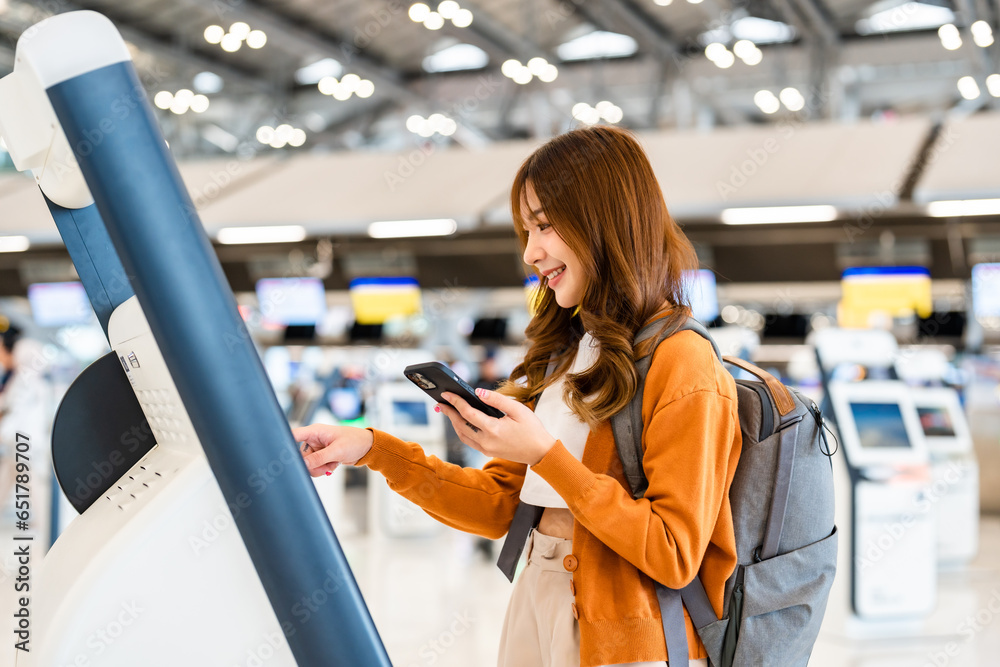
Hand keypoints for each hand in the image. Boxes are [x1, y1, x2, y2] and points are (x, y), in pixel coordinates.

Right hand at [293, 424, 373, 476]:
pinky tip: (333, 465)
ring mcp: (317, 448)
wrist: (367, 447)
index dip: (286, 445)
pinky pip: (315, 467)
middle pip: (299, 456)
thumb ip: (319, 458)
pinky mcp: (321, 456)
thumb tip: (304, 465)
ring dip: (319, 468)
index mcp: (315, 431)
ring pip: (308, 464)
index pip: (293, 435)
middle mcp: (313, 439)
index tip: (284, 458)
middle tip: (324, 467)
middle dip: (311, 465)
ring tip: (331, 465)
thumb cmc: (355, 441)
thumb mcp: (337, 451)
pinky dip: (323, 469)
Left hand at [438, 388, 556, 465]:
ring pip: (462, 435)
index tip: (446, 393)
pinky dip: (462, 430)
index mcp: (493, 430)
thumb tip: (478, 392)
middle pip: (460, 425)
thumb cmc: (532, 429)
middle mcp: (486, 441)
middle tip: (440, 401)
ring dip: (454, 422)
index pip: (467, 413)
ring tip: (448, 410)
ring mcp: (486, 449)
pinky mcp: (487, 452)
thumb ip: (497, 400)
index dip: (455, 402)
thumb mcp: (518, 409)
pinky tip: (461, 422)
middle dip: (449, 412)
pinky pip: (468, 440)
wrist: (540, 452)